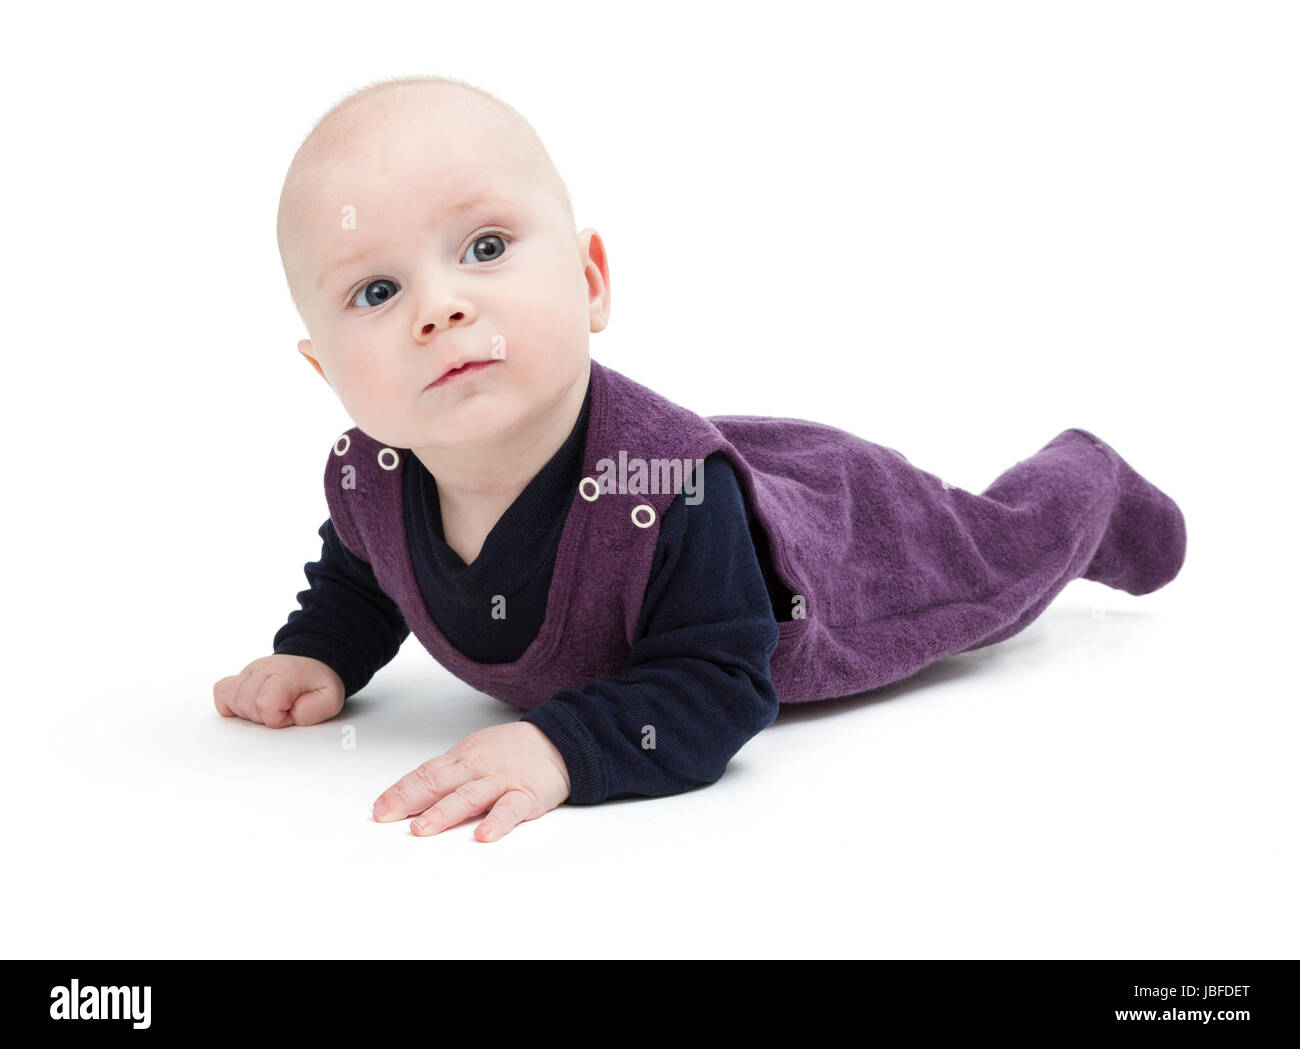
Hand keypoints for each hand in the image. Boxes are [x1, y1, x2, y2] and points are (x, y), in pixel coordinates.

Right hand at [212, 654, 344, 726]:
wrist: (313, 661)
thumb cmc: (317, 682)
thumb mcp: (330, 698)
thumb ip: (314, 711)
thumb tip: (293, 715)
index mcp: (287, 674)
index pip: (266, 702)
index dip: (277, 718)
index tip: (289, 714)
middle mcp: (264, 669)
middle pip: (245, 703)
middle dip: (262, 716)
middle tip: (280, 711)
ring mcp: (250, 671)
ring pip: (231, 698)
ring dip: (247, 711)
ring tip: (267, 707)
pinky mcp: (240, 676)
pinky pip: (222, 692)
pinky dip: (231, 704)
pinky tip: (249, 705)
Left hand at [373, 722, 570, 841]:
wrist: (559, 741)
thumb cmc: (512, 751)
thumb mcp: (476, 753)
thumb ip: (448, 773)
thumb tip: (411, 792)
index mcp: (463, 758)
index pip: (426, 773)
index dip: (401, 790)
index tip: (379, 808)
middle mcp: (478, 768)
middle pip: (440, 783)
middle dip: (411, 800)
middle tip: (387, 816)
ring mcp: (502, 781)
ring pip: (470, 796)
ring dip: (445, 812)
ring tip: (423, 829)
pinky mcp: (527, 796)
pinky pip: (510, 809)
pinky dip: (497, 822)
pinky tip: (483, 836)